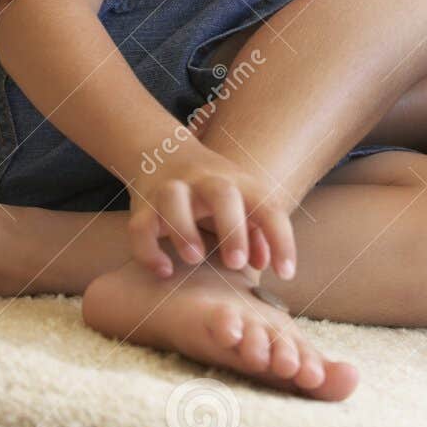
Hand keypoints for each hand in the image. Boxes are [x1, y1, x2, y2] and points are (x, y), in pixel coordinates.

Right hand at [130, 137, 296, 281]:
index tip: (286, 274)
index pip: (267, 207)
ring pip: (173, 200)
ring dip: (184, 230)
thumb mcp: (242, 202)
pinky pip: (140, 225)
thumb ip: (256, 232)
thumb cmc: (214, 192)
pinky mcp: (143, 204)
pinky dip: (148, 250)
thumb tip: (264, 263)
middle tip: (236, 263)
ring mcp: (172, 189)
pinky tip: (163, 271)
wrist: (165, 152)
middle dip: (231, 228)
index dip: (281, 239)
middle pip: (222, 194)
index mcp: (239, 182)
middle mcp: (206, 181)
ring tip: (194, 260)